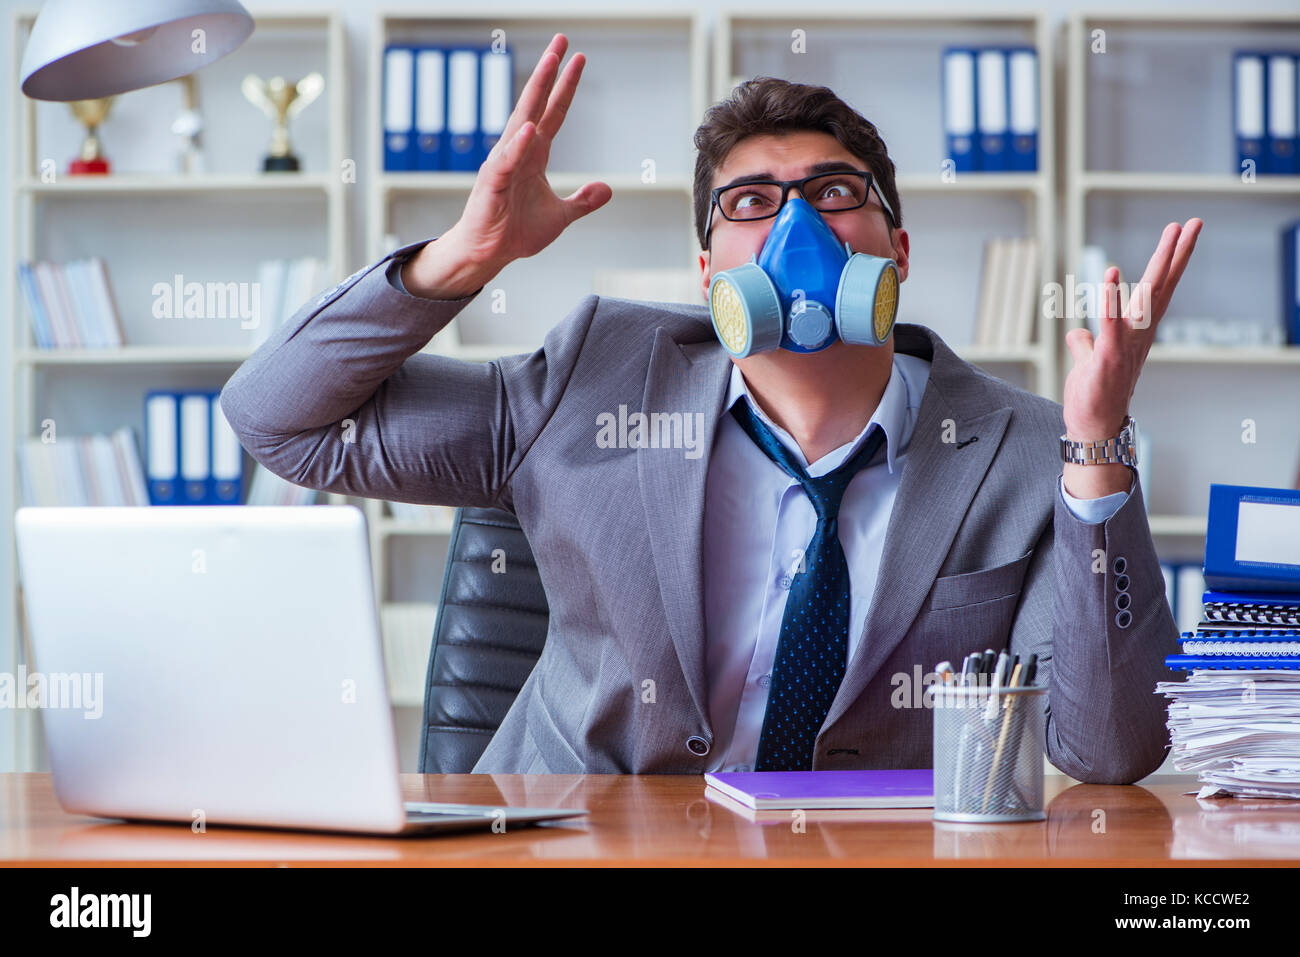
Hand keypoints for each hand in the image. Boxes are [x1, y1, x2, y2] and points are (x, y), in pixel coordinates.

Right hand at [403, 34, 612, 297]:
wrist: (489, 255)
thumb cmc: (515, 232)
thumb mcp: (560, 216)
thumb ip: (582, 201)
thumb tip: (607, 189)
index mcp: (535, 155)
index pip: (554, 113)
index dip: (566, 87)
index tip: (578, 59)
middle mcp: (518, 152)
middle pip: (536, 104)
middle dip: (548, 72)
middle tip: (561, 40)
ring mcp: (504, 165)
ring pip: (521, 121)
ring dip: (534, 92)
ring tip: (549, 64)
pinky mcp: (492, 186)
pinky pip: (506, 162)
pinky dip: (517, 145)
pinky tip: (529, 128)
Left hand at [1060, 218, 1200, 498]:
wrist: (1093, 427)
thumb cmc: (1093, 396)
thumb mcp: (1088, 363)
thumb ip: (1085, 345)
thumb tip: (1076, 335)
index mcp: (1135, 332)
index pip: (1157, 289)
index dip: (1171, 261)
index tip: (1183, 232)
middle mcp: (1137, 335)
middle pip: (1161, 287)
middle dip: (1176, 254)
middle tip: (1192, 222)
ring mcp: (1125, 345)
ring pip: (1145, 300)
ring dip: (1157, 267)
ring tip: (1170, 236)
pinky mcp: (1106, 358)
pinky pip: (1110, 325)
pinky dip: (1110, 300)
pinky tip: (1110, 274)